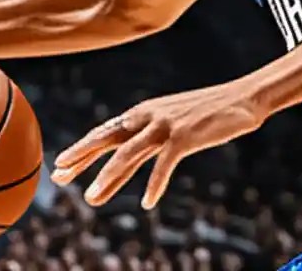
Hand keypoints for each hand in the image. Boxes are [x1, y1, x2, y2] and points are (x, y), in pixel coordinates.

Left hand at [51, 83, 263, 208]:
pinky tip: (146, 202)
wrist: (243, 98)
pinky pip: (163, 165)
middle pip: (107, 139)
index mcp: (144, 112)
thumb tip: (134, 150)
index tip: (60, 164)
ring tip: (91, 199)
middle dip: (81, 158)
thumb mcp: (174, 118)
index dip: (82, 149)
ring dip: (108, 178)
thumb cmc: (210, 111)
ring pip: (128, 155)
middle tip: (58, 176)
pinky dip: (154, 184)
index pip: (106, 132)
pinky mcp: (184, 136)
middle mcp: (148, 116)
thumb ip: (152, 133)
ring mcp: (165, 125)